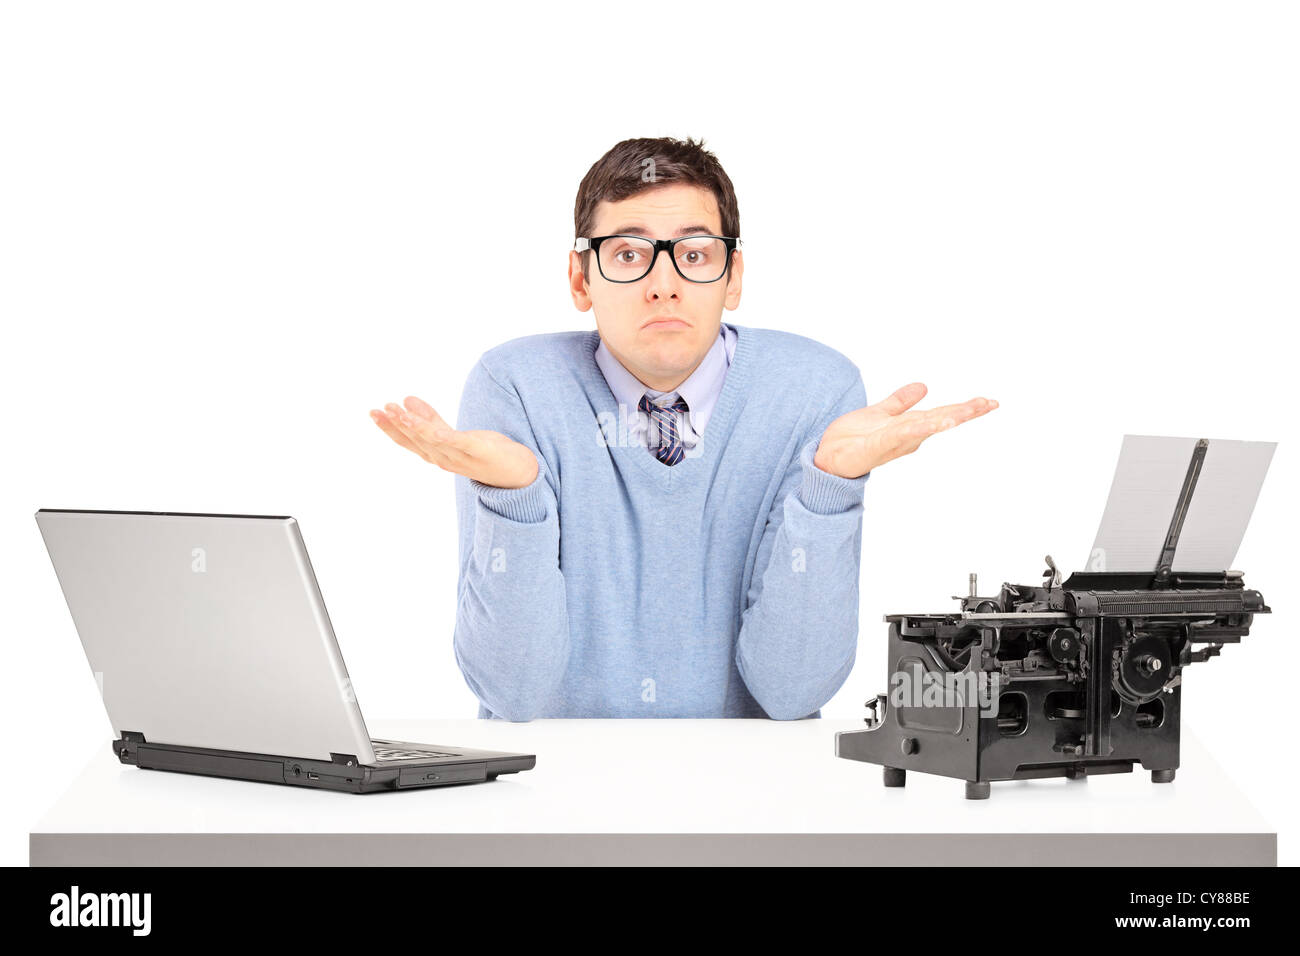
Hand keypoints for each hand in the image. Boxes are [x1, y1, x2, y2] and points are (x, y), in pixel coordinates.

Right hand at [369, 396, 539, 488]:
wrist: (517, 472)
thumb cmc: (484, 452)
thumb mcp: (454, 434)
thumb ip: (431, 420)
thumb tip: (407, 400)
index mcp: (437, 454)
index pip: (408, 441)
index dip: (390, 428)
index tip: (374, 412)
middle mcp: (444, 459)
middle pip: (416, 441)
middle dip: (397, 425)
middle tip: (381, 409)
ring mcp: (462, 458)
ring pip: (433, 441)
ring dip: (415, 426)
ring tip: (399, 411)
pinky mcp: (481, 452)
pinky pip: (460, 444)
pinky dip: (446, 437)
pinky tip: (434, 430)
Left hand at [813, 383, 997, 478]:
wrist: (826, 458)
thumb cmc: (851, 440)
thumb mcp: (879, 412)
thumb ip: (900, 401)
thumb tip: (924, 386)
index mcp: (909, 426)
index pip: (942, 413)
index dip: (965, 408)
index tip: (990, 401)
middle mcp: (905, 436)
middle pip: (940, 420)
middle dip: (965, 413)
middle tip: (991, 404)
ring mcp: (891, 442)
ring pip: (923, 428)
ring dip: (944, 420)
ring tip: (964, 413)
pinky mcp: (874, 447)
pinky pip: (896, 436)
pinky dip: (913, 431)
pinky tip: (928, 424)